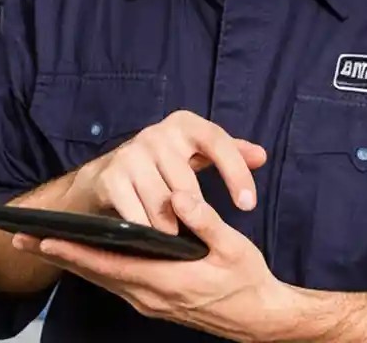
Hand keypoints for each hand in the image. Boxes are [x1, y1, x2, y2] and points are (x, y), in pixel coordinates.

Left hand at [13, 190, 294, 341]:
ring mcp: (148, 302)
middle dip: (56, 255)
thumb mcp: (233, 248)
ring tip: (41, 242)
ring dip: (71, 261)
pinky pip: (114, 282)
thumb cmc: (248, 281)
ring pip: (100, 278)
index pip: (107, 265)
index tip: (44, 237)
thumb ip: (206, 222)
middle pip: (92, 274)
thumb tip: (180, 197)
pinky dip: (93, 267)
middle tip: (20, 239)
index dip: (73, 251)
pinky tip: (82, 253)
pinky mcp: (152, 302)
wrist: (261, 318)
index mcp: (164, 282)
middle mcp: (148, 296)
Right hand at [69, 110, 266, 234]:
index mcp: (183, 124)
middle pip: (188, 183)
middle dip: (196, 214)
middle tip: (201, 236)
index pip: (218, 141)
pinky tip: (150, 240)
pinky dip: (147, 230)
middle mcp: (156, 134)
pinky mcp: (110, 177)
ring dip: (171, 228)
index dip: (236, 173)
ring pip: (163, 202)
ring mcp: (130, 154)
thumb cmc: (160, 166)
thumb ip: (230, 155)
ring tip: (176, 241)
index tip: (249, 205)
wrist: (104, 176)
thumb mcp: (195, 155)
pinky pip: (137, 213)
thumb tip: (262, 155)